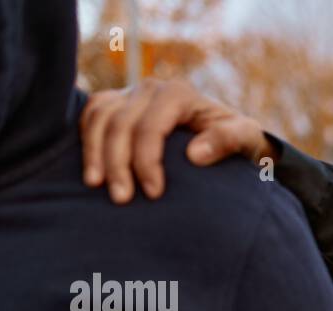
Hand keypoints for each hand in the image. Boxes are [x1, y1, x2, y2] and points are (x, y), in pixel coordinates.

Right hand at [79, 78, 271, 203]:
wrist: (227, 134)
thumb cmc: (238, 138)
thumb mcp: (246, 137)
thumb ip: (227, 140)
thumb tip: (194, 155)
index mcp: (179, 94)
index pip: (151, 126)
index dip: (147, 160)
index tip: (153, 193)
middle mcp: (150, 89)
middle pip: (120, 124)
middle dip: (118, 163)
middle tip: (122, 199)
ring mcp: (129, 94)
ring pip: (99, 118)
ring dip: (95, 154)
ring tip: (96, 187)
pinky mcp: (116, 104)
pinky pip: (91, 116)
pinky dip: (86, 140)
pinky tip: (90, 169)